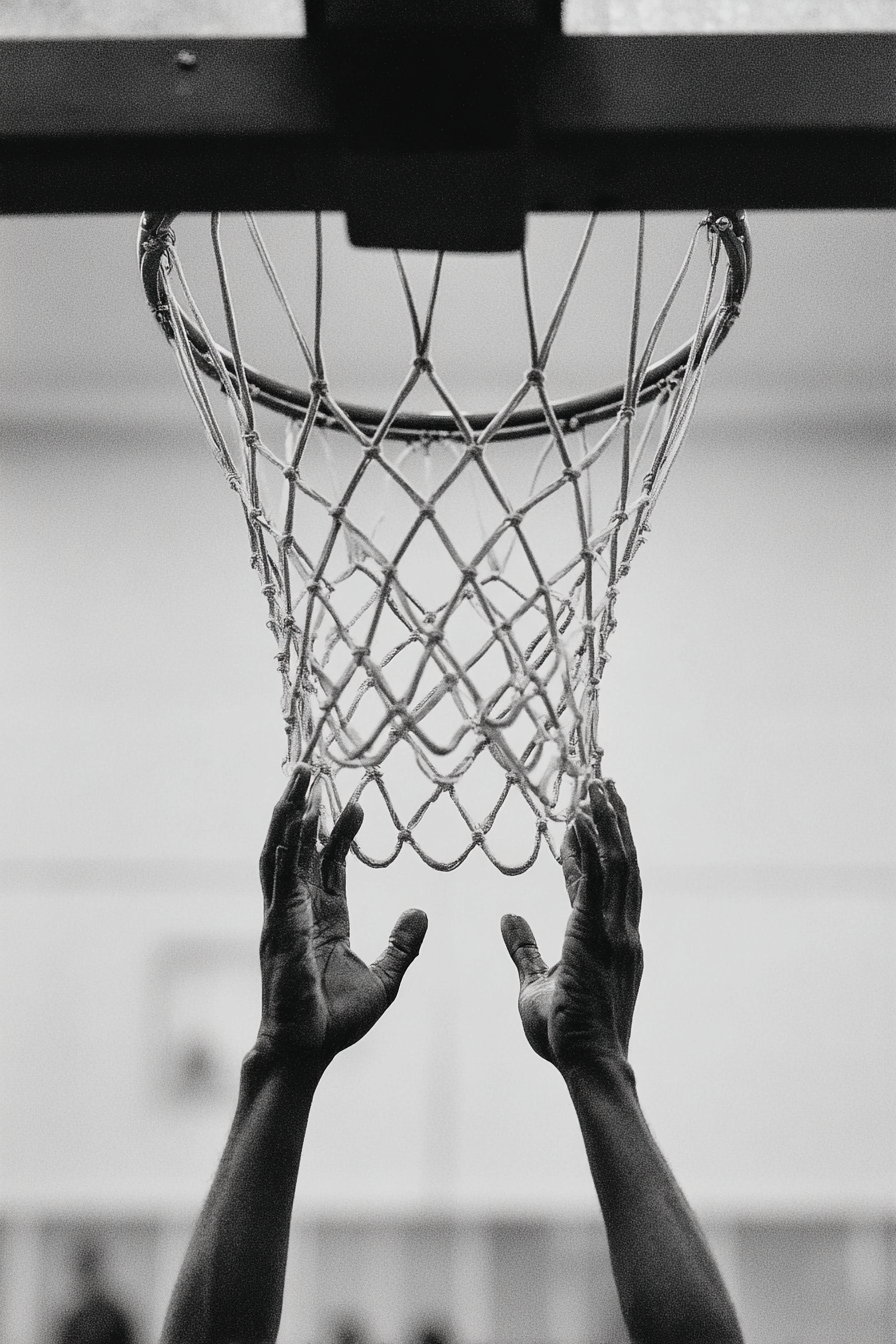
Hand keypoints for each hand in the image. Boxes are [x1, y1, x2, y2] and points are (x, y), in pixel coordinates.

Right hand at [257, 766, 427, 1071]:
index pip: (328, 863)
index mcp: (321, 919)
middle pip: (299, 847)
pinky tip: (298, 819)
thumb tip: (421, 911)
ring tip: (298, 778)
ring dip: (289, 814)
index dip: (338, 832)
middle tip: (311, 768)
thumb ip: (402, 944)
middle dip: (302, 807)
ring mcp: (284, 916)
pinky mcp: (279, 927)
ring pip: (282, 852)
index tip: (355, 802)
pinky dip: (289, 845)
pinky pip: (283, 878)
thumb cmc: (335, 1020)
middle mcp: (297, 910)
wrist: (308, 1050)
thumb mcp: (384, 977)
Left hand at [501, 779, 642, 1073]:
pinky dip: (593, 846)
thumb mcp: (535, 981)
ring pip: (618, 864)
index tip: (582, 817)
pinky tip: (581, 818)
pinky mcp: (600, 936)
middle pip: (623, 863)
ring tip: (597, 785)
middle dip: (615, 822)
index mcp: (612, 941)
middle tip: (604, 784)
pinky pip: (600, 881)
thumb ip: (524, 948)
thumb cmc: (562, 1033)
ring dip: (608, 822)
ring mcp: (615, 932)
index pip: (602, 883)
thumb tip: (508, 916)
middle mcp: (621, 931)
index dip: (594, 847)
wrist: (584, 1063)